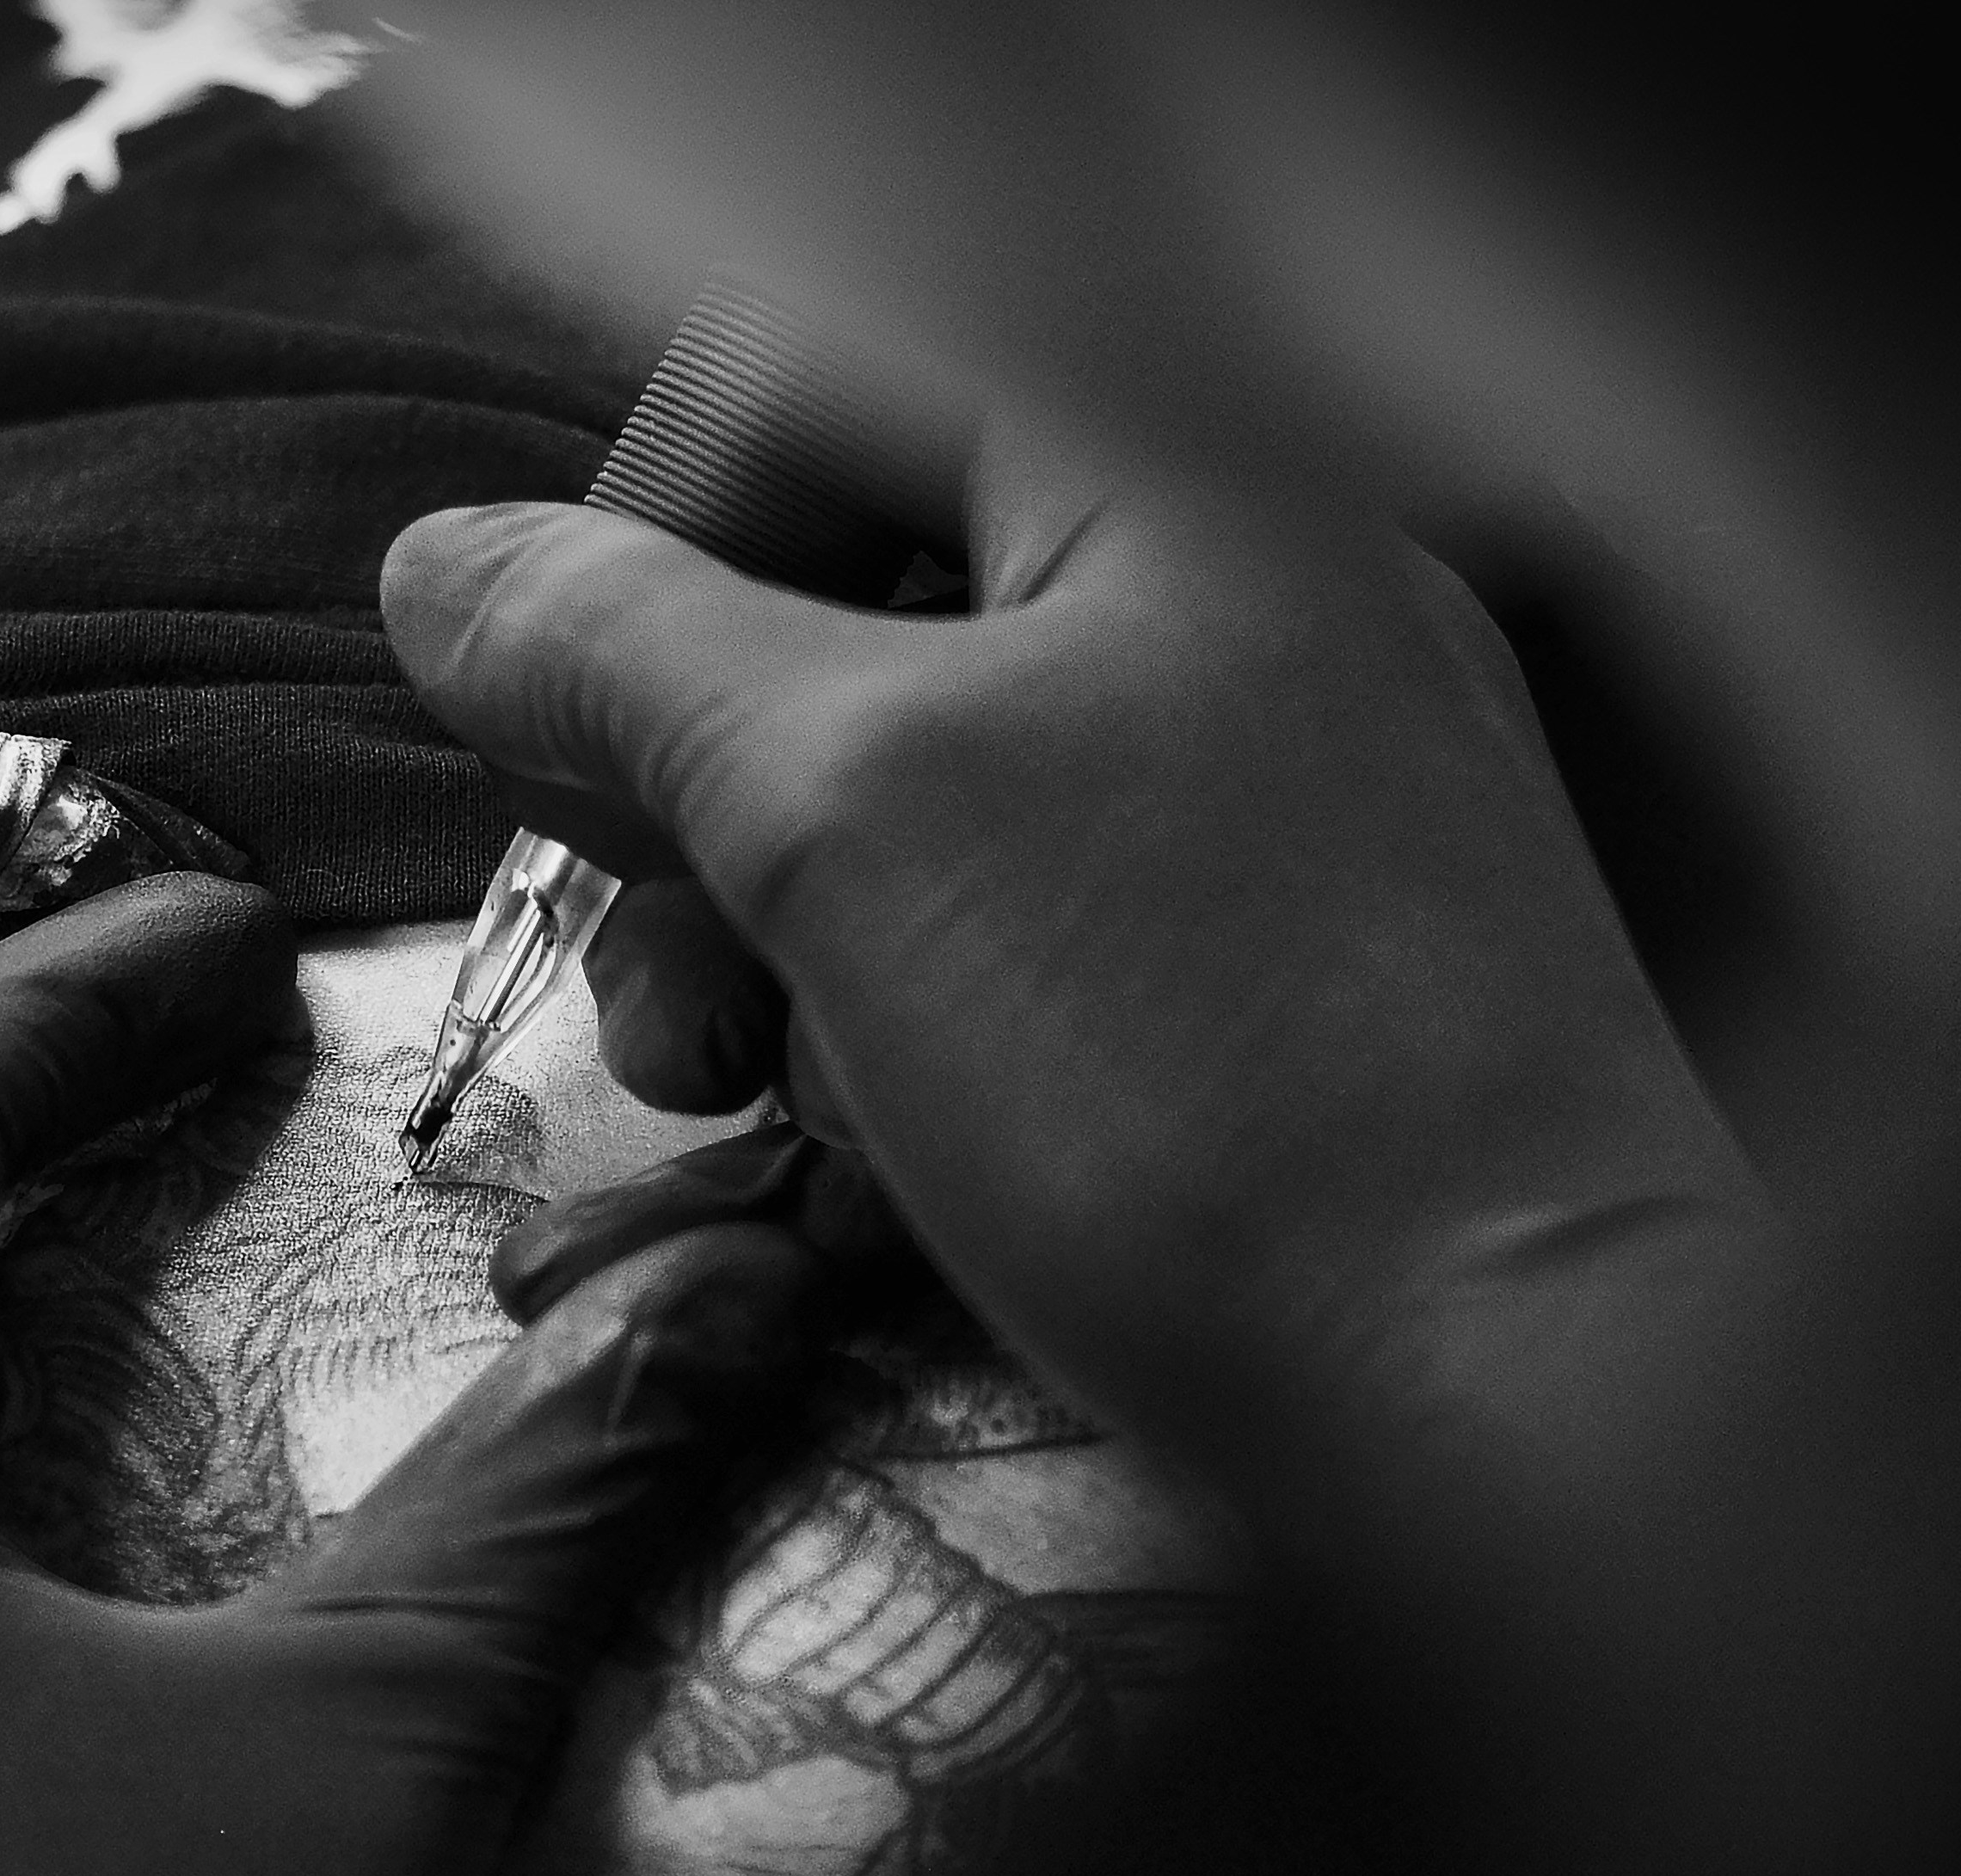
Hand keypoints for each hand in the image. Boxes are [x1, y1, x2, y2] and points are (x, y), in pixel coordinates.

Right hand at [385, 414, 1768, 1526]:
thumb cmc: (1193, 1078)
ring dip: (773, 940)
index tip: (577, 752)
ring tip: (748, 1099)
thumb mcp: (831, 813)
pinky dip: (910, 1024)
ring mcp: (1284, 784)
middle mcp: (1248, 590)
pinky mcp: (1286, 967)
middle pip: (848, 601)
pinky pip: (1022, 926)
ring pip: (917, 787)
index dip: (644, 546)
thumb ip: (616, 652)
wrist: (1515, 1410)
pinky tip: (894, 1160)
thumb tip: (446, 574)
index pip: (811, 381)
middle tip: (654, 977)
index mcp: (1175, 466)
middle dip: (691, 798)